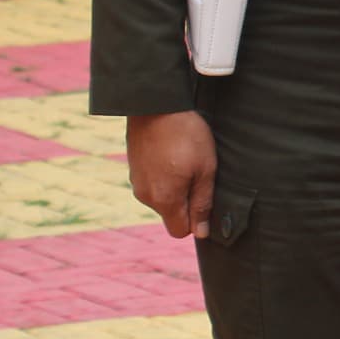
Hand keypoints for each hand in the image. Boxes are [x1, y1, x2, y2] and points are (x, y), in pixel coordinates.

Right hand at [127, 111, 216, 238]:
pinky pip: (153, 182)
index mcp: (164, 200)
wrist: (155, 105)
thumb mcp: (205, 169)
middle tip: (199, 172)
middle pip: (171, 214)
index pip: (180, 231)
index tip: (206, 199)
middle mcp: (146, 197)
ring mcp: (136, 182)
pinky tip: (172, 152)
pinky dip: (164, 174)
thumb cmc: (186, 136)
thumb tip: (202, 233)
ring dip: (176, 185)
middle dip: (187, 201)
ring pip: (162, 197)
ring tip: (185, 157)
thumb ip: (202, 203)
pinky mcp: (134, 168)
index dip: (196, 221)